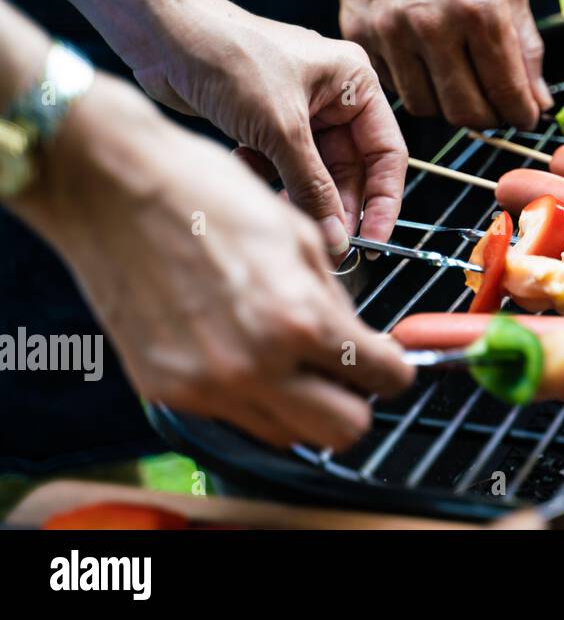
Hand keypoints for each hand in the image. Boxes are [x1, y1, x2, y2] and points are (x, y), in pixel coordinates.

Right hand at [16, 77, 413, 449]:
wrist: (111, 188)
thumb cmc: (203, 194)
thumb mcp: (296, 234)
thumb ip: (334, 298)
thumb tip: (358, 336)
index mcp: (299, 319)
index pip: (381, 377)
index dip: (395, 369)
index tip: (389, 361)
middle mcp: (255, 365)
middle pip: (343, 429)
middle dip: (357, 401)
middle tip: (349, 370)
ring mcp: (207, 386)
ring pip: (288, 434)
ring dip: (305, 404)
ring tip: (294, 359)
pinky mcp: (167, 390)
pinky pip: (233, 416)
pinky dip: (252, 395)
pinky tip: (246, 350)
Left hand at [131, 0, 405, 256]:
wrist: (163, 32)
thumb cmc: (229, 58)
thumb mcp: (280, 128)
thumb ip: (312, 186)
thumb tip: (337, 237)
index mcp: (355, 84)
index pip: (386, 153)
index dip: (383, 201)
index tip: (374, 241)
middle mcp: (334, 96)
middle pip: (351, 167)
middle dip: (339, 206)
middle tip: (330, 247)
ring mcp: (300, 108)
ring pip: (315, 171)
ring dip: (303, 198)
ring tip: (290, 223)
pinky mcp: (267, 120)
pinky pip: (283, 164)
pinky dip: (271, 179)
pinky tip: (254, 184)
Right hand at [336, 0, 551, 127]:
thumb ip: (526, 45)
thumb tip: (539, 100)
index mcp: (480, 9)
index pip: (506, 91)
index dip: (522, 114)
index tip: (526, 116)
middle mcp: (434, 25)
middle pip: (465, 112)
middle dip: (488, 118)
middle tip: (495, 106)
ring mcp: (392, 32)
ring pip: (426, 107)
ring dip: (448, 105)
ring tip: (459, 80)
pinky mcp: (360, 34)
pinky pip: (394, 85)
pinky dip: (415, 84)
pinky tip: (425, 61)